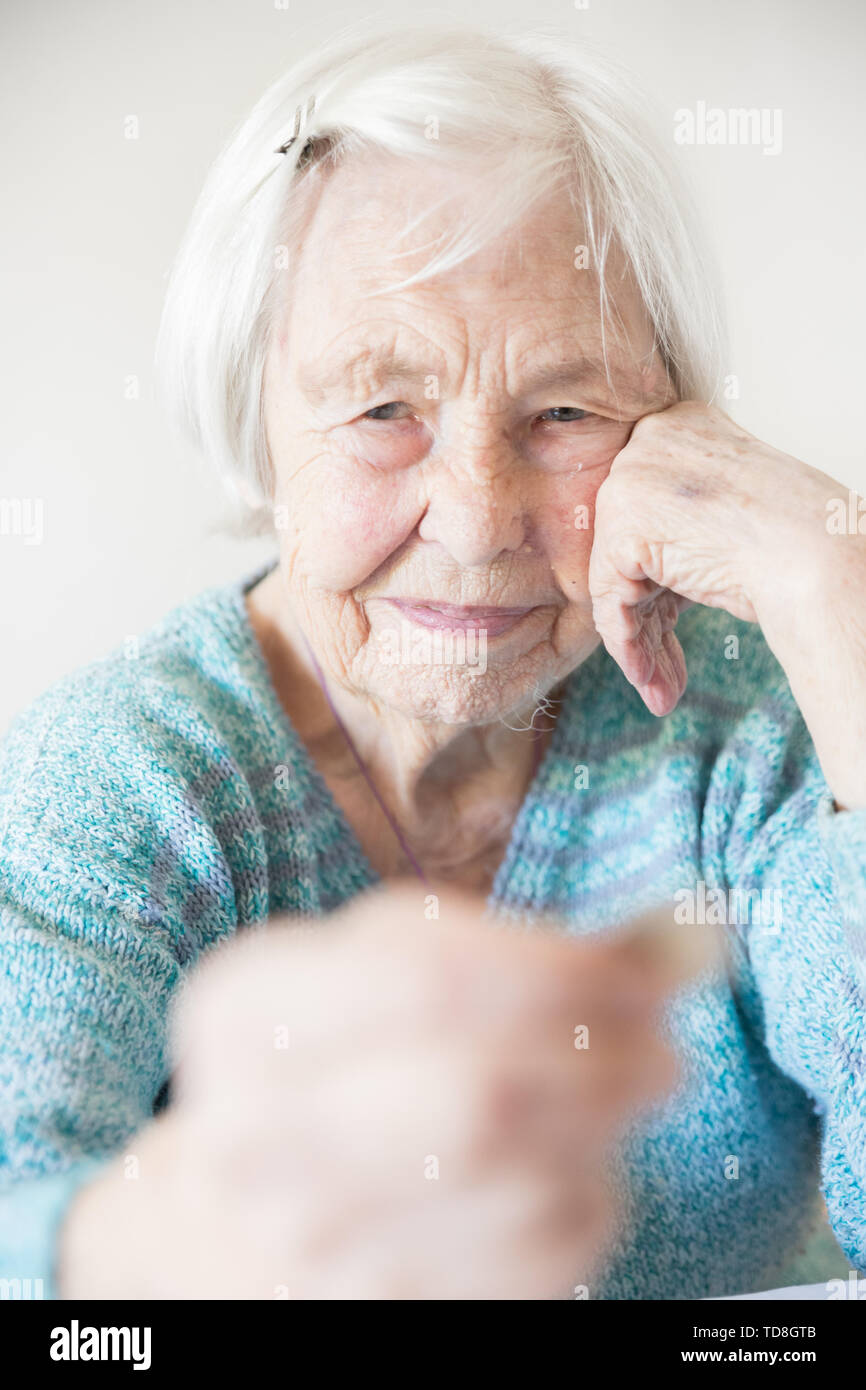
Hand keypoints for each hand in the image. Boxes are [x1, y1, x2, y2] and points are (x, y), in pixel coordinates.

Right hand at [59, 883, 682, 1299]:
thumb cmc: (334, 1067)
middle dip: (600, 1064)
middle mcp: (251, 1133)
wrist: (230, 1228)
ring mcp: (310, 1242)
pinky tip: (576, 1165)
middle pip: (479, 1095)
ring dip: (601, 1127)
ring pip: (516, 1185)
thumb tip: (681, 932)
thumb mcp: (373, 976)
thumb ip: (504, 947)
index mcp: (242, 1011)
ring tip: (627, 1090)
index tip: (642, 972)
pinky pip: (530, 1254)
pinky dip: (583, 1197)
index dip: (564, 972)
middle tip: (663, 1042)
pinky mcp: (384, 1312)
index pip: (429, 976)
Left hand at [587, 401, 833, 715]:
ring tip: (660, 687)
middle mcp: (648, 440)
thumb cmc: (798, 538)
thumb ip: (680, 528)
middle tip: (663, 669)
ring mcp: (630, 480)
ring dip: (641, 644)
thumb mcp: (728, 515)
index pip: (647, 514)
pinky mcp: (620, 525)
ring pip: (616, 580)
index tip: (671, 624)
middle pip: (628, 547)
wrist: (816, 553)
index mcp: (681, 425)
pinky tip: (652, 681)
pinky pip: (610, 601)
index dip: (659, 580)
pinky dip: (629, 647)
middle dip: (649, 619)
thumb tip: (644, 579)